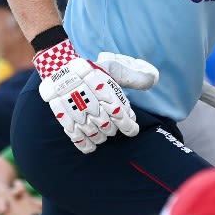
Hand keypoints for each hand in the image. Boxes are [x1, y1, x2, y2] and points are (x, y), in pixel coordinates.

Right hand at [34, 40, 157, 153]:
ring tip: (104, 135)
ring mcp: (71, 104)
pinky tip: (91, 147)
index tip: (132, 129)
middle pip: (105, 123)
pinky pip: (73, 133)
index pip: (117, 109)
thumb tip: (154, 79)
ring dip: (101, 137)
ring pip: (91, 130)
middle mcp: (85, 93)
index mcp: (100, 82)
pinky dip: (83, 143)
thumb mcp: (114, 68)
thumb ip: (134, 76)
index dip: (127, 123)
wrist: (61, 68)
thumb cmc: (94, 71)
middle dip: (113, 129)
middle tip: (114, 128)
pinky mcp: (60, 112)